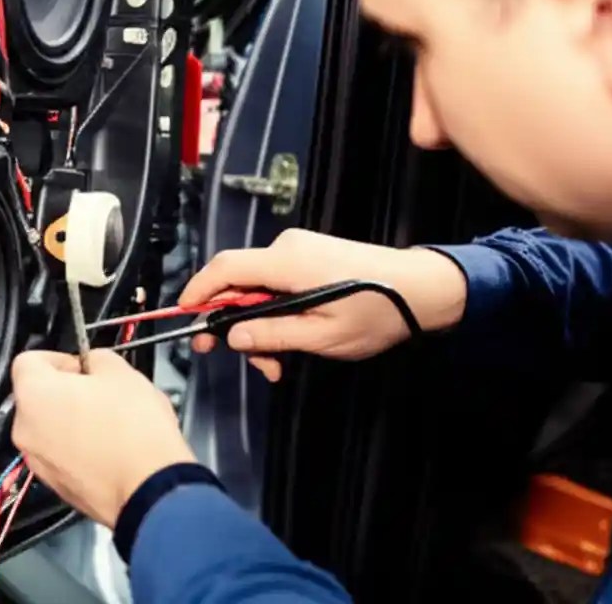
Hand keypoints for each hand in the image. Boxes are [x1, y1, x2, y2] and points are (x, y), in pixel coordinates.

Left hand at [11, 349, 195, 527]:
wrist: (148, 489)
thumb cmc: (134, 433)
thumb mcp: (121, 372)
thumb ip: (96, 358)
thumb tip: (93, 364)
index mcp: (34, 394)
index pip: (28, 360)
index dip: (59, 358)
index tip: (82, 365)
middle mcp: (26, 429)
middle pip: (38, 396)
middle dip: (67, 391)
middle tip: (100, 393)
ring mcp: (38, 460)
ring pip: (49, 427)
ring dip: (73, 420)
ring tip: (110, 423)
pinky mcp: (56, 484)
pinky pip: (61, 454)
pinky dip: (79, 447)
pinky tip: (110, 447)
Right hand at [180, 229, 467, 381]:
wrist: (425, 288)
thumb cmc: (378, 312)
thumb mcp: (322, 335)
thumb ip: (272, 335)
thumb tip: (233, 337)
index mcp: (286, 263)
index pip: (224, 268)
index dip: (198, 291)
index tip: (186, 316)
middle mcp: (287, 248)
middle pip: (239, 284)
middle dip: (238, 325)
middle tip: (248, 361)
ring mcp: (299, 250)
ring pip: (258, 289)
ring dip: (260, 325)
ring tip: (279, 363)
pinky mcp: (309, 256)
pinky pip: (276, 284)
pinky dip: (275, 312)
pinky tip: (291, 340)